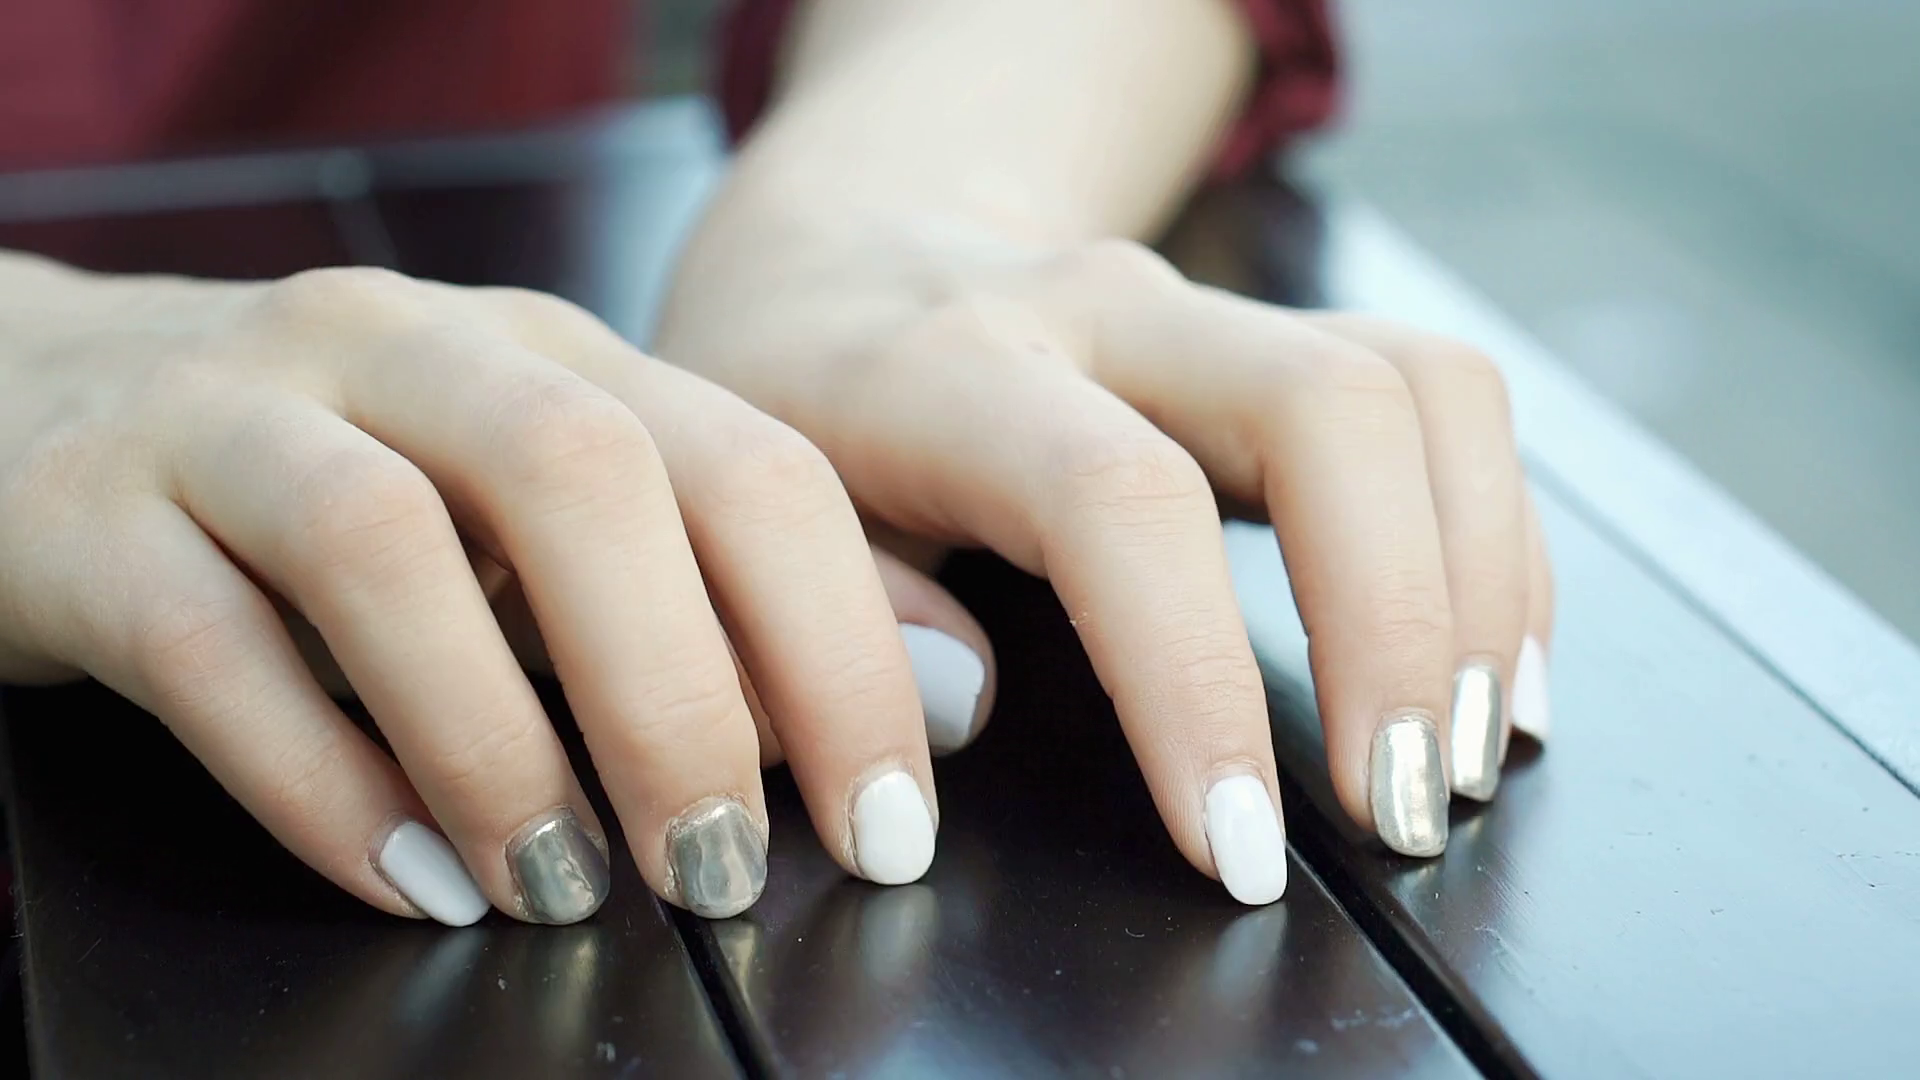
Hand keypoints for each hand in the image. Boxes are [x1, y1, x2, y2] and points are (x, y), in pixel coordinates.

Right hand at [0, 257, 994, 924]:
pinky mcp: (84, 511)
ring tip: (569, 892)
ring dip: (502, 741)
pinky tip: (409, 881)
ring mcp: (230, 413)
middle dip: (684, 694)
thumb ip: (730, 590)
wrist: (27, 395)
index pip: (749, 466)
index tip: (890, 825)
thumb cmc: (340, 485)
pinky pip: (204, 642)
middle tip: (727, 873)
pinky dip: (322, 781)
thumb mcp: (541, 512)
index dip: (844, 648)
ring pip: (384, 546)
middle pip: (584, 478)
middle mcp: (403, 347)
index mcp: (550, 351)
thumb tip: (954, 693)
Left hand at [660, 228, 1554, 903]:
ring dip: (1478, 580)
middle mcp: (1106, 314)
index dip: (1192, 678)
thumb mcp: (752, 504)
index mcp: (954, 367)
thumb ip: (835, 604)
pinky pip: (1439, 401)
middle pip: (1326, 408)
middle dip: (1400, 622)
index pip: (1114, 501)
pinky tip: (1492, 663)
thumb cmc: (790, 399)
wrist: (843, 252)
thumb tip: (959, 706)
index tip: (1233, 846)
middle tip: (1409, 804)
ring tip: (1473, 749)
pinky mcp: (1280, 335)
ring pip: (1421, 385)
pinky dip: (1492, 539)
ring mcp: (1211, 312)